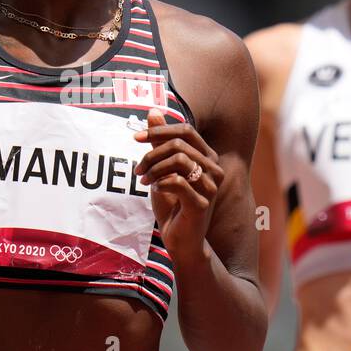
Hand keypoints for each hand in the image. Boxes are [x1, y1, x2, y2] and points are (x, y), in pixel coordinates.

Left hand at [132, 108, 225, 260]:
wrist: (181, 240)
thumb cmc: (173, 205)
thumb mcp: (162, 169)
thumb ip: (159, 143)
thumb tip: (153, 111)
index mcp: (207, 157)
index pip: (186, 130)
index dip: (159, 130)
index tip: (136, 138)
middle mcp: (214, 169)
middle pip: (180, 145)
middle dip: (152, 154)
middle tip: (138, 170)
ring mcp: (211, 186)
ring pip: (179, 160)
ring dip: (154, 168)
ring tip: (144, 180)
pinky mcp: (202, 203)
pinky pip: (178, 181)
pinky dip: (161, 182)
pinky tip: (155, 190)